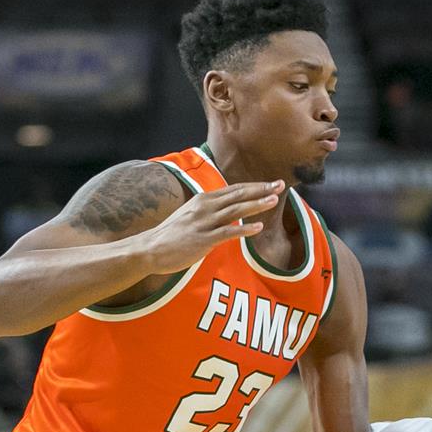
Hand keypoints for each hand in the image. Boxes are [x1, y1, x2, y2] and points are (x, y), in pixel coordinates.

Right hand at [136, 181, 283, 273]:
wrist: (150, 248)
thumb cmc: (172, 235)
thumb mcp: (192, 215)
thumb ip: (210, 211)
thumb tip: (228, 211)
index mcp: (204, 200)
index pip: (234, 190)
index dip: (255, 186)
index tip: (272, 183)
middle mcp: (205, 207)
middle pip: (238, 195)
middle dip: (261, 189)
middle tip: (281, 185)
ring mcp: (204, 223)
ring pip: (235, 211)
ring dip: (256, 205)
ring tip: (274, 200)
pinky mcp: (203, 240)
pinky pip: (227, 233)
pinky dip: (244, 230)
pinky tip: (258, 227)